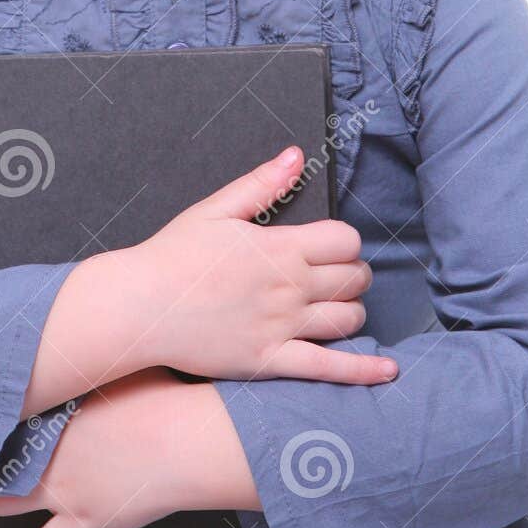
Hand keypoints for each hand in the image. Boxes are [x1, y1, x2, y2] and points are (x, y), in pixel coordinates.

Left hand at [0, 366, 260, 527]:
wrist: (185, 439)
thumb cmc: (162, 394)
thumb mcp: (124, 362)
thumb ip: (98, 353)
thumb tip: (88, 324)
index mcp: (55, 413)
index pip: (5, 416)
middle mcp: (50, 452)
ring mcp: (64, 489)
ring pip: (5, 501)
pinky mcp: (86, 520)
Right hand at [117, 146, 396, 385]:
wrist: (140, 306)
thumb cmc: (172, 256)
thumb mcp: (215, 209)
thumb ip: (262, 183)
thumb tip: (296, 156)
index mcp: (280, 247)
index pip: (345, 241)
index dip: (344, 242)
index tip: (330, 247)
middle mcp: (289, 288)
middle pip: (354, 279)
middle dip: (354, 275)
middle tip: (337, 276)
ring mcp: (282, 327)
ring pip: (348, 320)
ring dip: (353, 311)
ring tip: (339, 307)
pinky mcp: (270, 361)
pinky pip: (329, 368)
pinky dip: (364, 371)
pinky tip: (388, 372)